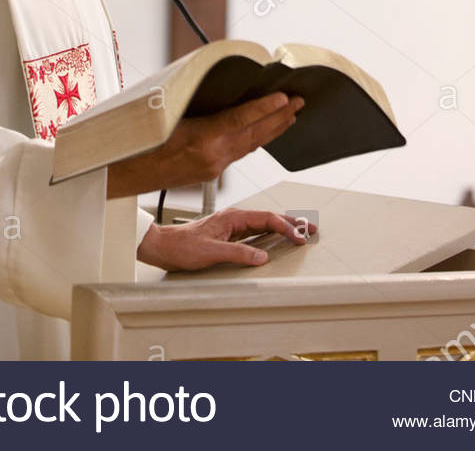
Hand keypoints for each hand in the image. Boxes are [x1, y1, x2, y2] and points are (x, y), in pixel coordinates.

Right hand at [106, 91, 303, 198]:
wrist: (122, 176)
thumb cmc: (136, 142)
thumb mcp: (163, 113)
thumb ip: (191, 101)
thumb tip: (212, 81)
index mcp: (200, 140)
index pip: (241, 120)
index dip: (265, 108)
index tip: (285, 98)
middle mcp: (211, 156)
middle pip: (254, 135)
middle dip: (280, 118)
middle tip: (300, 103)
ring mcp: (211, 167)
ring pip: (249, 146)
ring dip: (272, 130)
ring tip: (291, 116)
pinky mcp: (208, 172)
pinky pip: (238, 153)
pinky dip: (254, 140)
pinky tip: (262, 134)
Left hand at [137, 207, 317, 271]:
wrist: (164, 247)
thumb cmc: (182, 247)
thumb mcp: (211, 253)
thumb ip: (238, 254)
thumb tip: (262, 257)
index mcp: (232, 217)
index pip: (266, 219)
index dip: (286, 227)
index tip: (300, 237)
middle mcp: (233, 219)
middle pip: (268, 218)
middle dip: (291, 222)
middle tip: (311, 229)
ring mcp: (231, 226)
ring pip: (263, 224)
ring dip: (282, 228)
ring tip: (299, 233)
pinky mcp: (228, 235)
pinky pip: (255, 232)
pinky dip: (269, 235)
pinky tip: (274, 241)